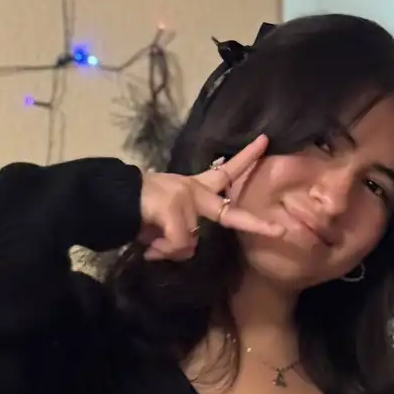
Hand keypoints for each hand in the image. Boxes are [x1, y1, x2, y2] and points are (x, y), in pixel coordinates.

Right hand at [138, 135, 283, 261]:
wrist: (113, 198)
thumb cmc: (139, 209)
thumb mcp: (166, 222)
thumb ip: (182, 234)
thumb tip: (182, 247)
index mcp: (195, 188)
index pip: (225, 172)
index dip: (245, 159)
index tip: (264, 143)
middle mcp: (194, 191)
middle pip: (230, 212)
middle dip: (256, 226)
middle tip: (280, 233)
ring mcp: (185, 198)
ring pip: (189, 242)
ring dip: (169, 249)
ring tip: (152, 244)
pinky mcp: (174, 208)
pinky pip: (178, 244)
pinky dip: (162, 250)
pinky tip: (149, 247)